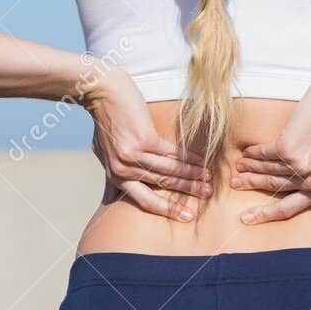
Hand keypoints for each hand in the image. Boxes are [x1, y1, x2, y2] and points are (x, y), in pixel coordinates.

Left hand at [83, 66, 210, 221]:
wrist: (102, 93)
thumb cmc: (105, 122)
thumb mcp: (103, 153)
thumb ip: (112, 175)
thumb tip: (109, 199)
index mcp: (115, 176)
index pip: (144, 200)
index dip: (167, 209)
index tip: (186, 216)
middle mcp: (124, 169)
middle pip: (162, 187)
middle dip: (186, 194)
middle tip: (206, 198)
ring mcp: (134, 155)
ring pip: (170, 171)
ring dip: (193, 176)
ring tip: (208, 180)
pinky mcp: (145, 140)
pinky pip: (172, 154)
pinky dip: (189, 158)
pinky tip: (201, 162)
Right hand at [232, 72, 310, 224]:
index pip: (289, 209)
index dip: (266, 214)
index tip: (248, 219)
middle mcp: (309, 180)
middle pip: (272, 188)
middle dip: (250, 186)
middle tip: (234, 185)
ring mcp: (297, 165)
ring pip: (266, 170)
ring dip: (249, 168)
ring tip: (238, 167)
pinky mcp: (287, 148)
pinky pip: (264, 154)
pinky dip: (254, 153)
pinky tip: (246, 153)